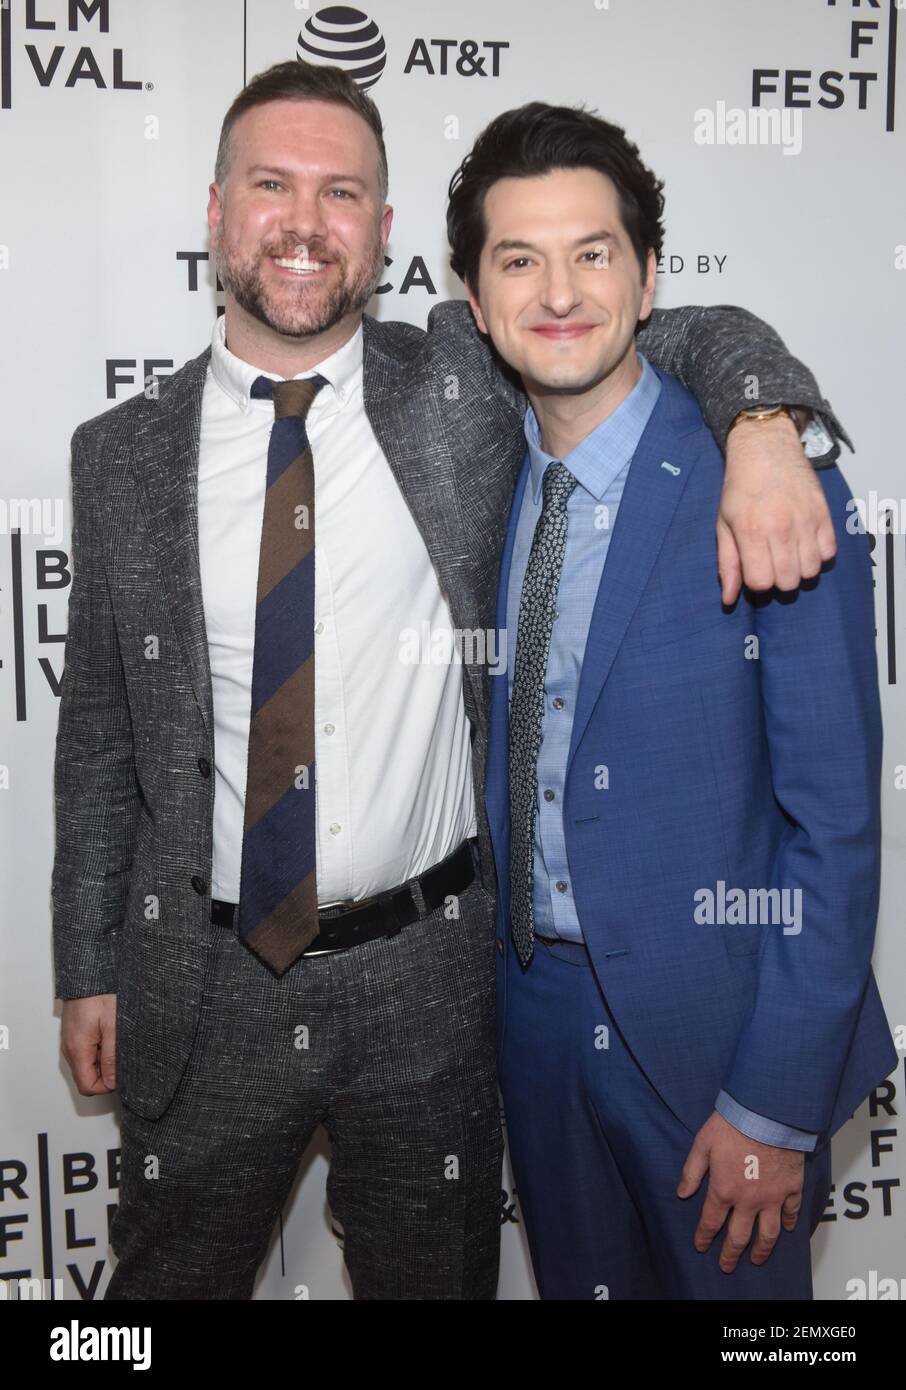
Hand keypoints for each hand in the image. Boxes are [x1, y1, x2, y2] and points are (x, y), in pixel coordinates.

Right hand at [61, 994, 116, 1094]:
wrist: (87, 973)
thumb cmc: (99, 993)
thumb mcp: (113, 1026)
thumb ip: (112, 1056)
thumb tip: (112, 1082)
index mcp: (77, 1049)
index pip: (88, 1086)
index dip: (107, 1085)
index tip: (122, 1074)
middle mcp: (69, 1048)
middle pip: (86, 1078)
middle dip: (106, 1073)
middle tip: (122, 1055)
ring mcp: (70, 1041)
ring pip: (87, 1065)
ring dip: (103, 1060)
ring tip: (116, 1042)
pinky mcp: (74, 1034)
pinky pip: (86, 1052)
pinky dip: (99, 1050)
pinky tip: (109, 1035)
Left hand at [677, 1110, 804, 1271]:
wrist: (767, 1115)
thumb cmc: (733, 1125)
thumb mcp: (703, 1143)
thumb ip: (692, 1171)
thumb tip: (682, 1193)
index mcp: (724, 1190)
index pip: (711, 1222)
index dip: (704, 1237)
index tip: (700, 1246)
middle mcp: (748, 1201)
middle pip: (739, 1236)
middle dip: (730, 1254)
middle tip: (726, 1266)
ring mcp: (772, 1197)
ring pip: (767, 1234)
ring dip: (761, 1250)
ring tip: (756, 1260)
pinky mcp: (791, 1188)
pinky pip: (791, 1213)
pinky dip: (789, 1224)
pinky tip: (786, 1230)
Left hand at [717, 413, 835, 604]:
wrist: (766, 449)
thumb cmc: (740, 488)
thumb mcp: (724, 525)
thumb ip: (728, 564)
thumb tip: (729, 600)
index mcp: (751, 532)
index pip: (761, 582)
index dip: (757, 582)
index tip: (755, 568)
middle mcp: (780, 528)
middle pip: (788, 582)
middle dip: (778, 579)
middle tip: (772, 563)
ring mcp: (805, 521)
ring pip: (811, 570)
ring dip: (799, 569)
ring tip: (789, 554)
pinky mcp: (824, 513)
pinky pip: (829, 552)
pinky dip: (819, 554)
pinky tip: (805, 543)